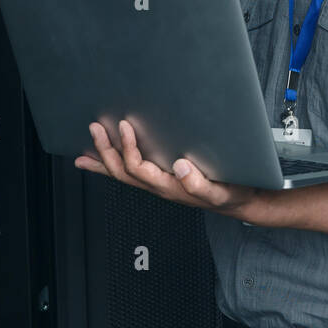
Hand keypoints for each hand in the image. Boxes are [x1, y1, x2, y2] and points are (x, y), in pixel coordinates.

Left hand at [74, 119, 265, 218]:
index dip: (128, 148)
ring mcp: (158, 184)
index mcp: (169, 187)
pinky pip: (131, 174)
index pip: (139, 169)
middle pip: (122, 172)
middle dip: (105, 151)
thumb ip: (199, 183)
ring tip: (87, 147)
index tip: (125, 126)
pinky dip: (113, 166)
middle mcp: (159, 186)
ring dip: (104, 159)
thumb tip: (179, 166)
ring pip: (123, 174)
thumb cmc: (231, 194)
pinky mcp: (162, 179)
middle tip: (96, 128)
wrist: (240, 201)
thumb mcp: (220, 191)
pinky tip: (104, 160)